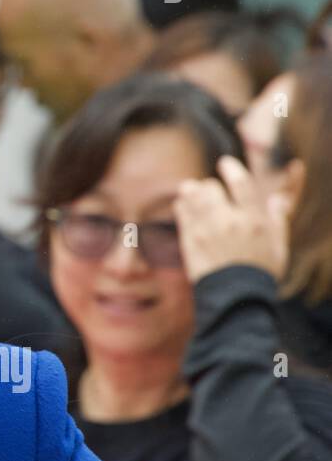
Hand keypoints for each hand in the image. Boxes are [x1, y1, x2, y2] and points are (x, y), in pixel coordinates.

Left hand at [172, 155, 291, 282]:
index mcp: (253, 221)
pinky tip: (184, 205)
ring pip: (192, 196)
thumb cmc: (260, 272)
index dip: (231, 168)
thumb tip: (277, 198)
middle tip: (210, 190)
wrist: (235, 297)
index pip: (241, 184)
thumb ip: (277, 219)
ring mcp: (206, 230)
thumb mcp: (278, 246)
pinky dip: (182, 205)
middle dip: (210, 186)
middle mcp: (228, 222)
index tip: (225, 162)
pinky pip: (181, 212)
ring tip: (192, 191)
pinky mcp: (189, 240)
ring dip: (192, 191)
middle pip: (211, 188)